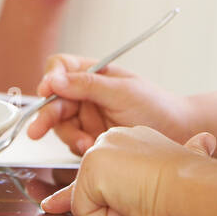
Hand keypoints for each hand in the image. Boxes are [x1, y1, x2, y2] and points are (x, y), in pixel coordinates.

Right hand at [26, 54, 196, 154]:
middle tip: (37, 131)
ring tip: (86, 143)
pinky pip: (72, 142)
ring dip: (68, 135)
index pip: (61, 67)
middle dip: (47, 115)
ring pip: (60, 124)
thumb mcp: (122, 92)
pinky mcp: (91, 137)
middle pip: (55, 99)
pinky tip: (92, 148)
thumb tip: (55, 78)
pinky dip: (78, 146)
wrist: (179, 135)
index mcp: (94, 73)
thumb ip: (87, 85)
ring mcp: (87, 116)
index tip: (47, 90)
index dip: (51, 78)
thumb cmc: (156, 106)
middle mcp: (86, 93)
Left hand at [40, 126, 216, 215]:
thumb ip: (183, 156)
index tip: (136, 195)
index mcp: (135, 141)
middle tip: (147, 198)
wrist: (194, 189)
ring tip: (142, 200)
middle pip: (94, 191)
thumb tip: (208, 140)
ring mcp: (99, 150)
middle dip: (117, 207)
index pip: (105, 173)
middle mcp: (113, 139)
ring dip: (115, 214)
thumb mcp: (178, 174)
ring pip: (89, 203)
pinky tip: (131, 203)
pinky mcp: (90, 169)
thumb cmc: (195, 186)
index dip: (112, 196)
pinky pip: (85, 213)